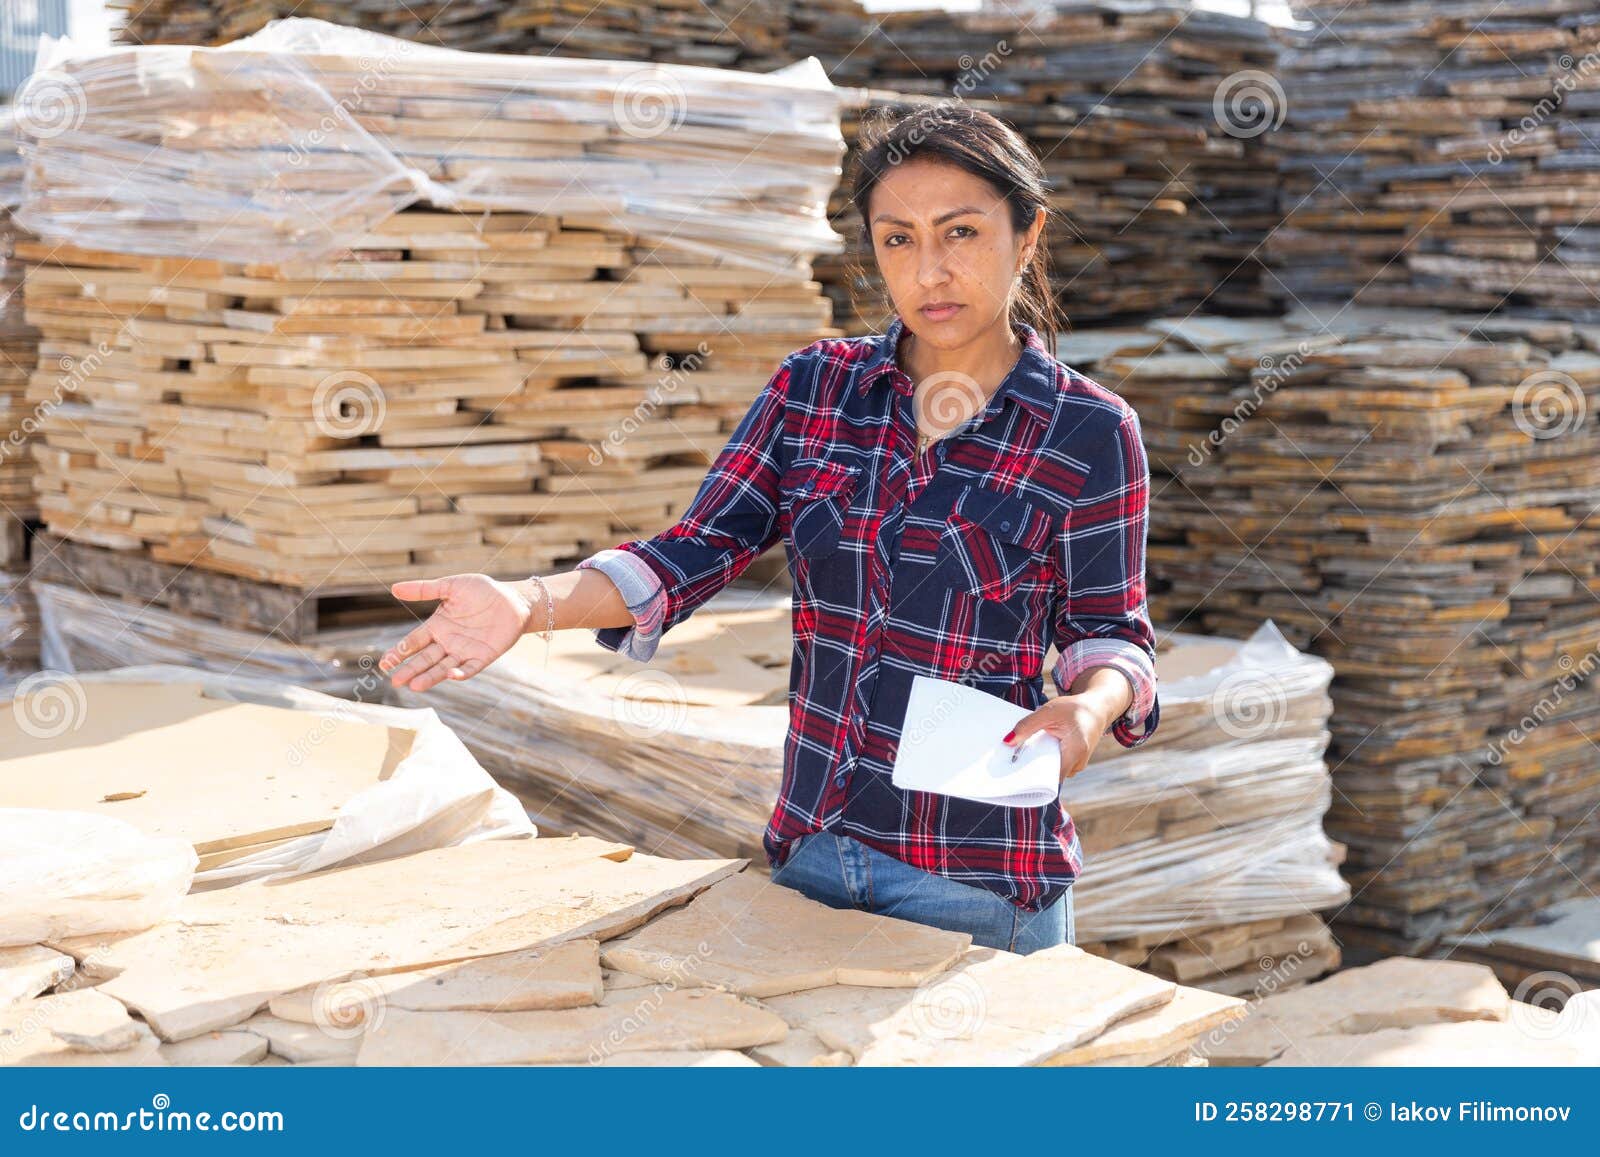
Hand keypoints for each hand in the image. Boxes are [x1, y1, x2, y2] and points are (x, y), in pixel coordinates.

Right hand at [379, 574, 535, 691]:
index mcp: (437, 626)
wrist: (513, 599)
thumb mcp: (451, 586)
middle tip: (396, 680)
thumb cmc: (482, 591)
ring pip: (442, 667)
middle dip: (411, 669)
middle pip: (425, 658)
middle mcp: (448, 642)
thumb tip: (394, 589)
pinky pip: (469, 668)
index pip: (414, 642)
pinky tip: (450, 676)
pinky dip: (460, 674)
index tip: (385, 663)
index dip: (399, 652)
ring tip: (415, 686)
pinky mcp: (483, 657)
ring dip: (430, 676)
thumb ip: (424, 589)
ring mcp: (464, 651)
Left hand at [1000, 695, 1108, 782]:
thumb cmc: (1074, 709)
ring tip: (1027, 753)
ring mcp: (1078, 766)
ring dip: (1040, 764)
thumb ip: (1027, 726)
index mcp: (1075, 751)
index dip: (1032, 777)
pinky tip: (1039, 752)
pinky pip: (1058, 768)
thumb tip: (1007, 742)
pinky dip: (1048, 761)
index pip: (1050, 776)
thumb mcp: (1048, 712)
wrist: (1097, 709)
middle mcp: (1079, 763)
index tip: (1015, 771)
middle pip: (1050, 776)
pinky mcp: (1076, 764)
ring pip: (1054, 773)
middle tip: (1015, 760)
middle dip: (1033, 769)